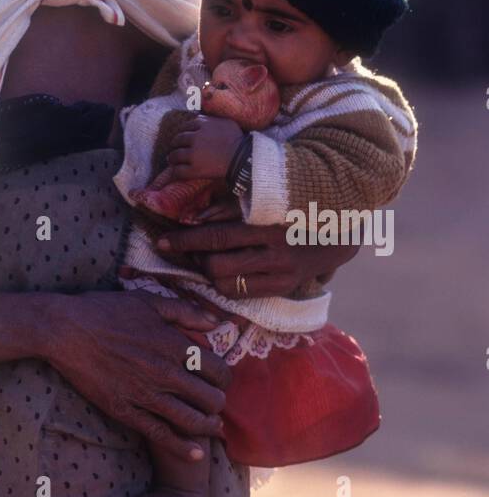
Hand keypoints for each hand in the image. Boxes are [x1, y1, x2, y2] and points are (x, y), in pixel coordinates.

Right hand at [46, 290, 231, 462]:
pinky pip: (161, 435)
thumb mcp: (148, 301)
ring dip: (208, 427)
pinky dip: (183, 447)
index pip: (217, 369)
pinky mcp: (126, 411)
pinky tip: (196, 453)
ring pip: (190, 421)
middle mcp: (164, 373)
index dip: (224, 377)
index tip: (220, 379)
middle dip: (218, 402)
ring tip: (212, 426)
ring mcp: (145, 395)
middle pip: (209, 399)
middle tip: (216, 402)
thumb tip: (217, 322)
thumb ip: (186, 312)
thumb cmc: (105, 310)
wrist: (65, 330)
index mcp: (173, 344)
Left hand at [149, 114, 244, 186]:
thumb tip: (199, 116)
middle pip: (178, 139)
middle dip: (175, 144)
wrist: (243, 158)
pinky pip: (179, 171)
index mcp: (202, 125)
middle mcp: (195, 138)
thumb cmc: (238, 140)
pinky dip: (175, 172)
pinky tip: (175, 173)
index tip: (183, 137)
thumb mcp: (226, 122)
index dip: (183, 132)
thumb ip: (211, 119)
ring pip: (175, 155)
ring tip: (172, 160)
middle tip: (175, 148)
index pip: (185, 126)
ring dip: (172, 158)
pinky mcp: (194, 169)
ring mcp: (193, 154)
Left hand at [153, 221, 360, 297]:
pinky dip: (222, 286)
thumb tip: (195, 218)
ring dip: (205, 273)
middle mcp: (275, 254)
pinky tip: (217, 274)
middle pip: (218, 265)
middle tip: (182, 249)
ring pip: (226, 284)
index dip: (185, 240)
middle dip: (193, 258)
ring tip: (200, 260)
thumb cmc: (289, 208)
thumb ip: (231, 208)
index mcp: (268, 226)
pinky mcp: (283, 289)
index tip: (161, 241)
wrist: (335, 230)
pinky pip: (241, 295)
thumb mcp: (263, 201)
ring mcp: (281, 275)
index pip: (217, 237)